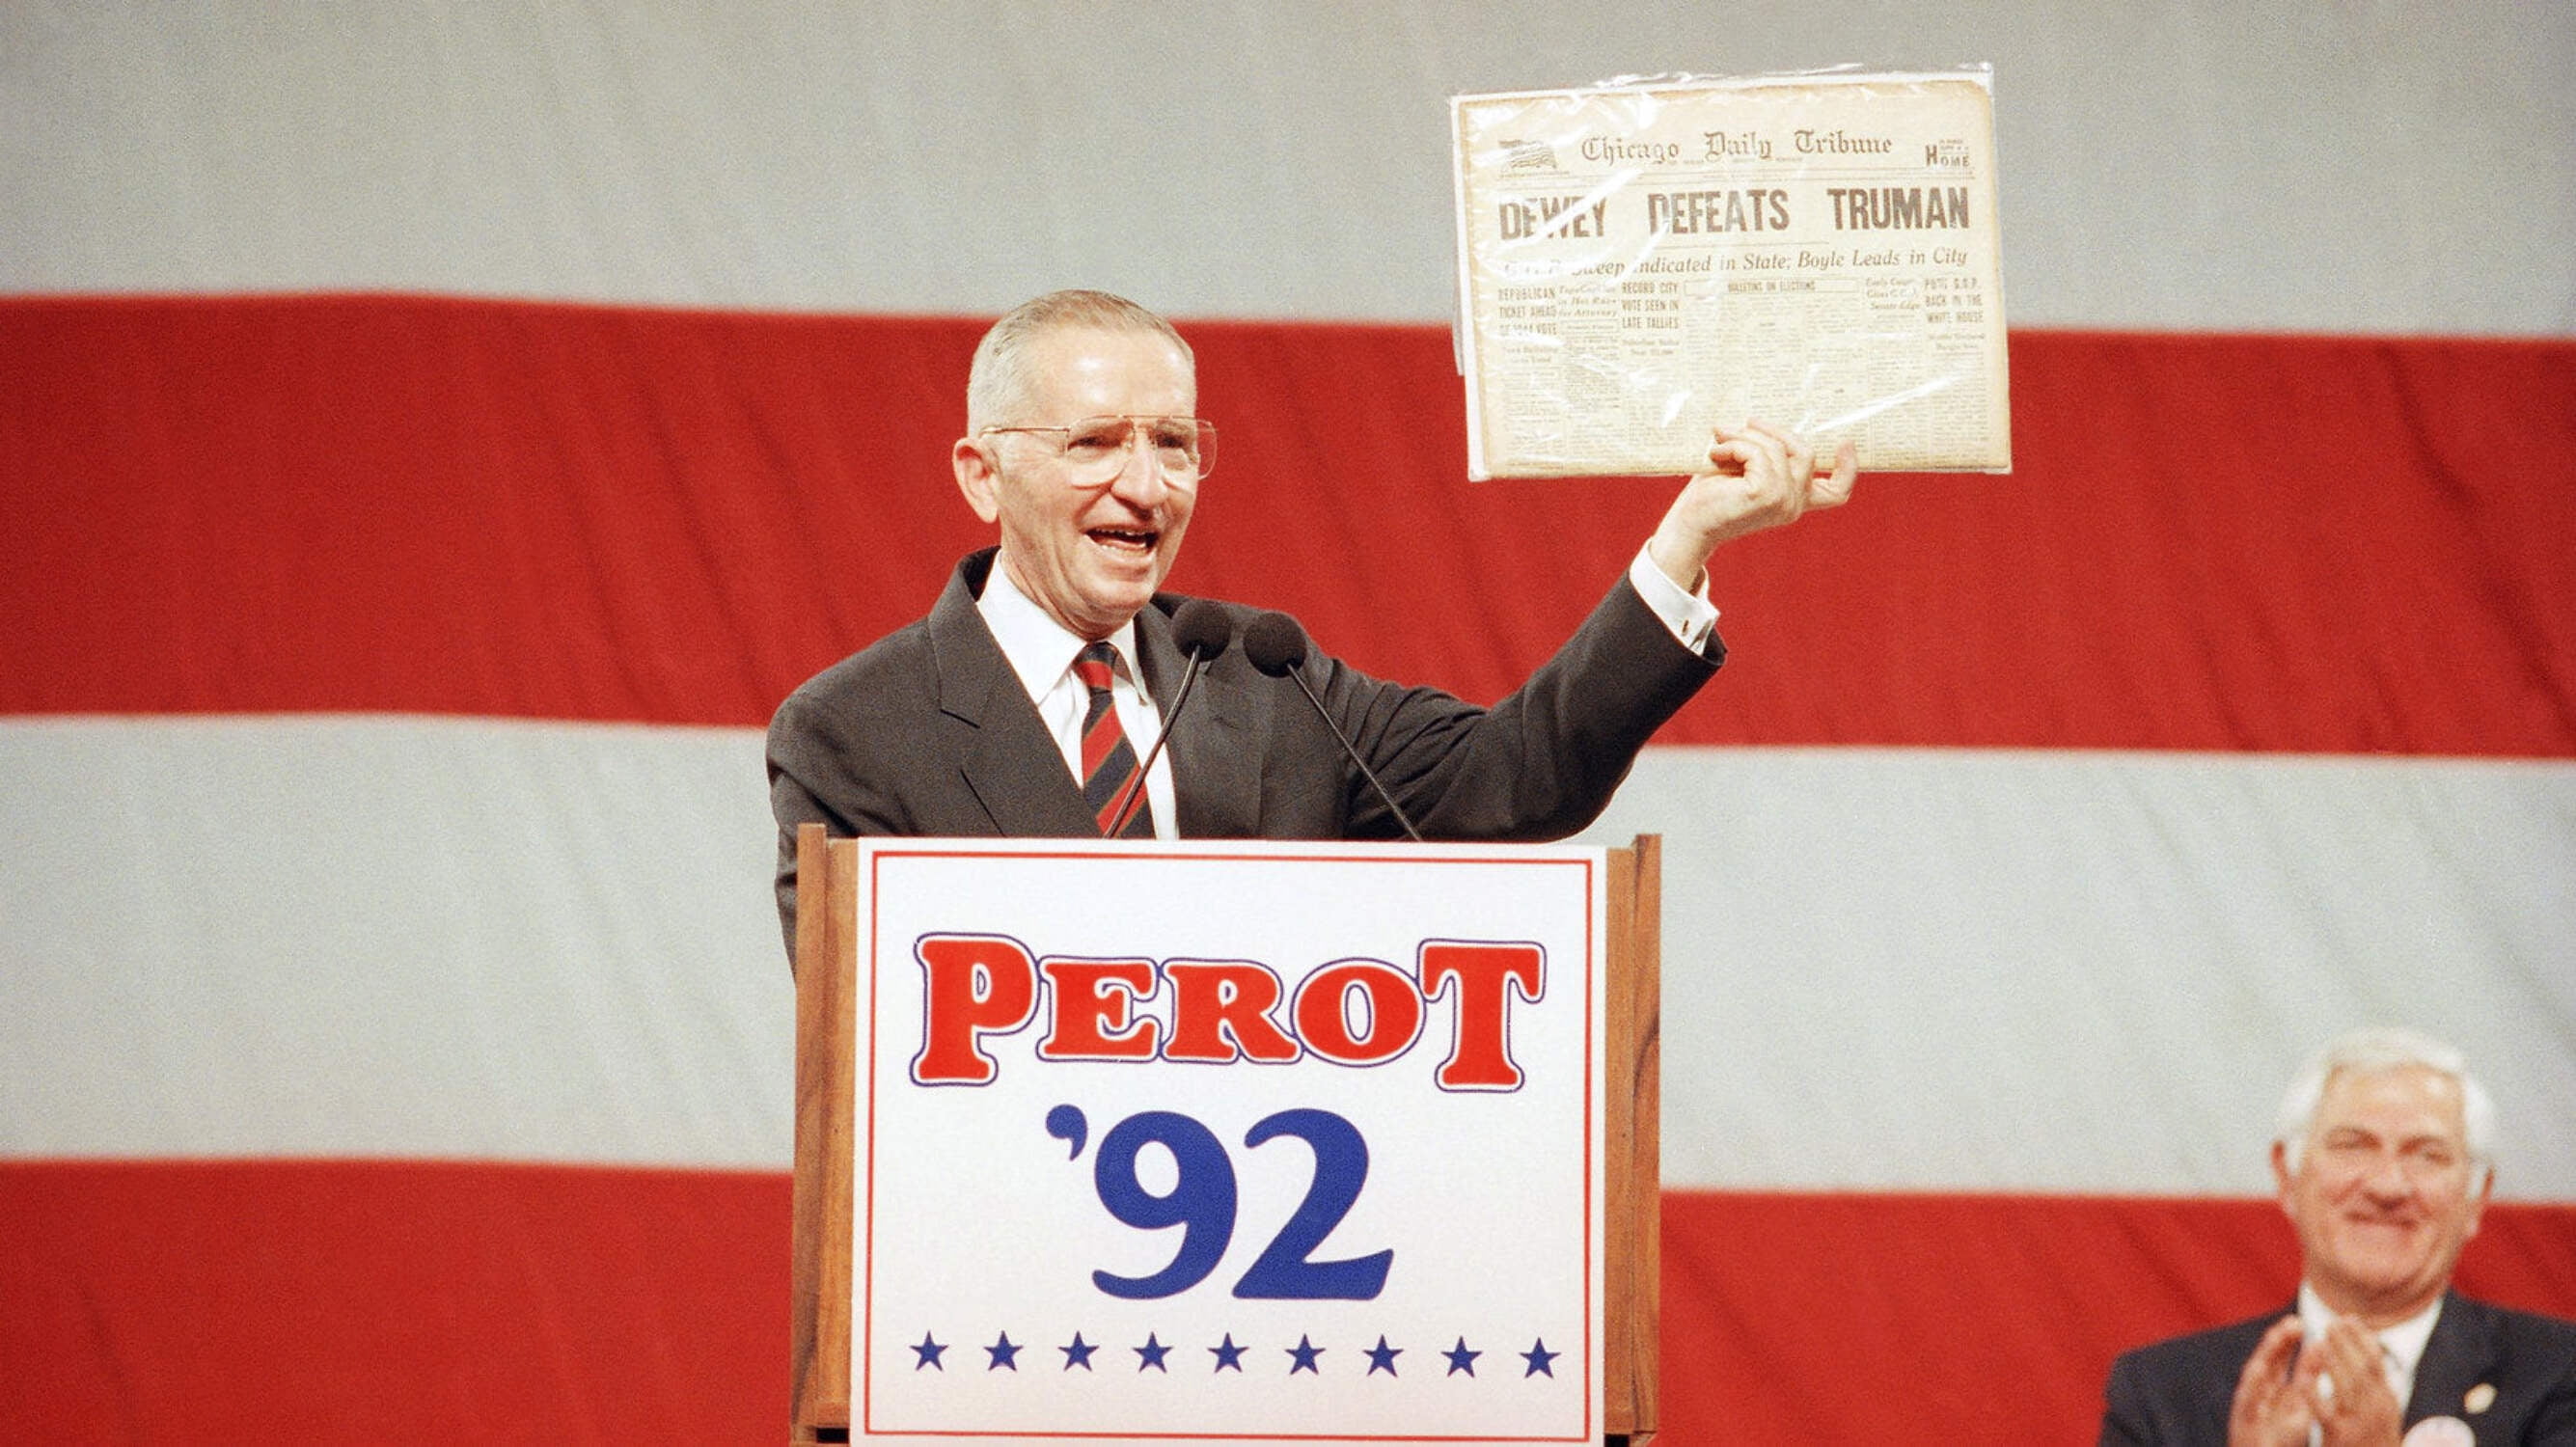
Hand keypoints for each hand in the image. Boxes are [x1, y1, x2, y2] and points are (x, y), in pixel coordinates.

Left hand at [1646, 419, 1856, 591]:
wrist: (1688, 524)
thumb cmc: (1712, 495)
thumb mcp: (1745, 468)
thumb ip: (1764, 453)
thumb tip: (1761, 422)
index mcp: (1794, 501)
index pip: (1836, 493)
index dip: (1848, 468)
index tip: (1846, 442)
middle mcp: (1794, 504)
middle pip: (1805, 452)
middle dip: (1774, 431)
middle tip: (1744, 424)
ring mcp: (1783, 501)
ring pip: (1778, 449)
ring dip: (1745, 438)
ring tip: (1720, 441)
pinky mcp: (1766, 495)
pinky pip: (1758, 453)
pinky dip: (1735, 447)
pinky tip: (1716, 455)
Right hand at [2229, 1317, 2319, 1446]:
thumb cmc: (2280, 1439)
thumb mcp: (2299, 1406)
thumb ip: (2306, 1377)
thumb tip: (2321, 1346)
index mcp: (2274, 1390)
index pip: (2280, 1360)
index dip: (2289, 1341)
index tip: (2299, 1321)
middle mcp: (2258, 1393)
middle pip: (2268, 1362)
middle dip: (2279, 1341)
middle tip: (2293, 1321)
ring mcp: (2249, 1406)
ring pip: (2256, 1375)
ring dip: (2266, 1356)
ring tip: (2277, 1335)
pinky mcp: (2244, 1421)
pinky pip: (2249, 1400)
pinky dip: (2253, 1383)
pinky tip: (2259, 1367)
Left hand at [2310, 1319, 2402, 1446]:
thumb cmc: (2373, 1445)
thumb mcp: (2382, 1418)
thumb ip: (2376, 1392)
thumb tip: (2373, 1361)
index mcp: (2387, 1403)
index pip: (2377, 1363)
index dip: (2363, 1338)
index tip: (2350, 1318)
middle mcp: (2378, 1411)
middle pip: (2364, 1367)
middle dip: (2349, 1342)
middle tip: (2332, 1322)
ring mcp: (2359, 1423)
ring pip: (2347, 1383)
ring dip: (2334, 1358)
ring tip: (2320, 1339)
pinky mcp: (2339, 1435)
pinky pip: (2323, 1408)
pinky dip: (2314, 1388)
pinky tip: (2303, 1375)